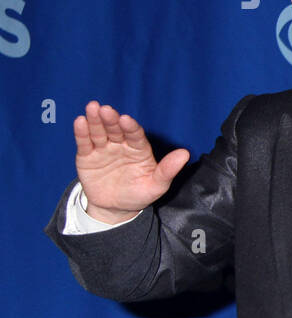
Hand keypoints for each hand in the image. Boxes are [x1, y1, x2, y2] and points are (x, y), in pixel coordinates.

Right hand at [73, 101, 189, 223]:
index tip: (126, 119)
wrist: (115, 209)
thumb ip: (168, 170)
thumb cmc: (139, 194)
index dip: (131, 127)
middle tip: (106, 110)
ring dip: (95, 120)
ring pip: (99, 132)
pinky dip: (82, 132)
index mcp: (139, 149)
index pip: (135, 135)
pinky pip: (85, 143)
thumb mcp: (156, 185)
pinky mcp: (87, 156)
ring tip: (92, 108)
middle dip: (111, 119)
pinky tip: (80, 121)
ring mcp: (104, 149)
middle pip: (116, 130)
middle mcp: (121, 145)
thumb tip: (185, 154)